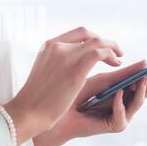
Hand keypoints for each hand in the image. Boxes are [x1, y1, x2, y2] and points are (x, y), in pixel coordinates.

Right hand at [4, 27, 123, 140]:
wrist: (27, 111)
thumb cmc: (35, 99)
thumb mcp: (43, 72)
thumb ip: (56, 63)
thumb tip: (69, 66)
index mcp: (48, 46)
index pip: (76, 33)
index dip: (92, 38)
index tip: (100, 47)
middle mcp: (56, 46)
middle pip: (88, 34)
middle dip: (104, 41)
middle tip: (115, 51)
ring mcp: (66, 56)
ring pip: (97, 42)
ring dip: (112, 48)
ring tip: (119, 57)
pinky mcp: (75, 70)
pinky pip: (100, 53)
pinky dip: (111, 56)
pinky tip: (116, 64)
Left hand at [34, 59, 146, 145]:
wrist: (54, 112)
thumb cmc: (73, 93)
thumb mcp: (100, 79)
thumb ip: (122, 73)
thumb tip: (145, 62)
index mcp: (122, 89)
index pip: (144, 80)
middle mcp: (124, 102)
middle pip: (146, 92)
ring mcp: (119, 114)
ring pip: (137, 104)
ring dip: (141, 91)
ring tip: (143, 79)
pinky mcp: (110, 126)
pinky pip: (121, 117)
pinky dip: (119, 105)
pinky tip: (116, 94)